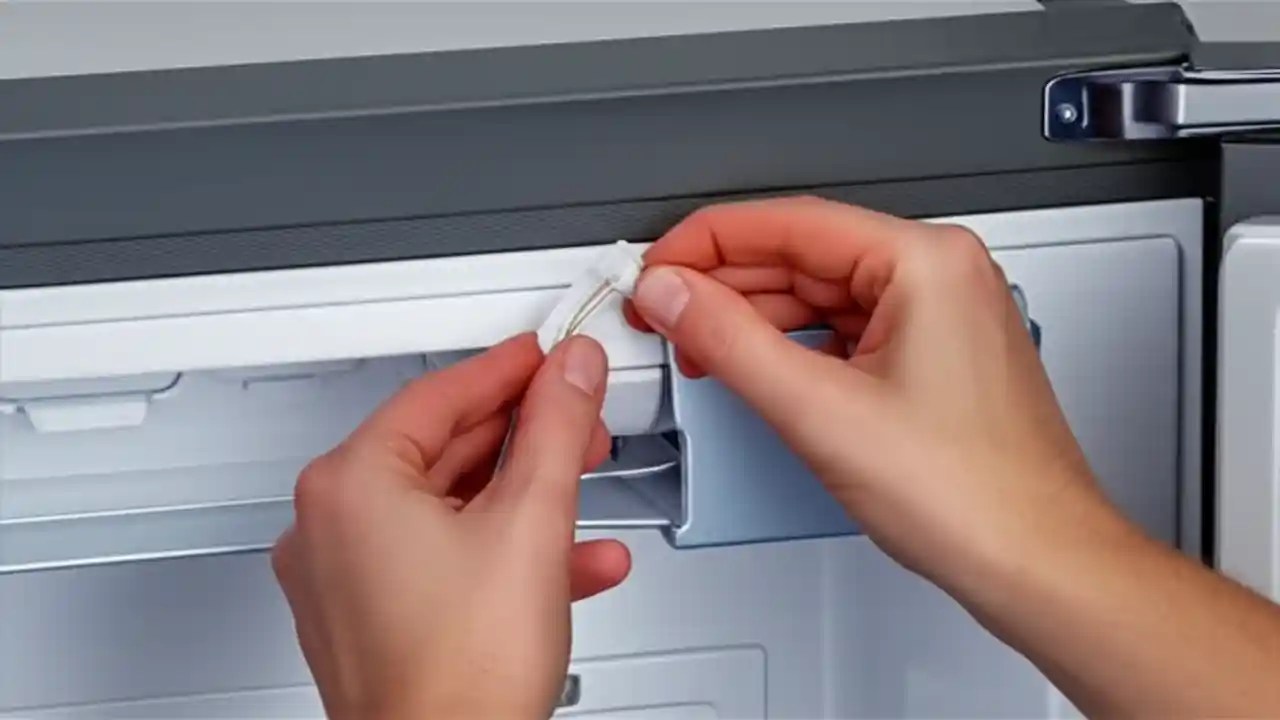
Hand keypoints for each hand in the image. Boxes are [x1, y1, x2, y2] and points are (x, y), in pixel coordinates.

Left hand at [271, 334, 630, 719]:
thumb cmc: (462, 677)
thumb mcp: (531, 522)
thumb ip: (554, 429)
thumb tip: (569, 371)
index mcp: (349, 487)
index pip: (438, 394)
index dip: (509, 369)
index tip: (549, 356)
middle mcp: (329, 527)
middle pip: (442, 448)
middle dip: (525, 437)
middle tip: (577, 419)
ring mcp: (344, 578)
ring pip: (448, 507)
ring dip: (525, 495)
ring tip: (581, 483)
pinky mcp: (370, 619)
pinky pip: (442, 558)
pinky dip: (503, 549)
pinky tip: (571, 558)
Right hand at [626, 196, 1279, 717]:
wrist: (1037, 562)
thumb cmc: (971, 495)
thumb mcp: (820, 410)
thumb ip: (730, 340)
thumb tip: (673, 293)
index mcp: (927, 261)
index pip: (790, 222)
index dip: (709, 242)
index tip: (659, 266)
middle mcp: (942, 274)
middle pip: (804, 254)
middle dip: (725, 284)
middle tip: (664, 311)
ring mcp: (941, 313)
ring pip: (821, 293)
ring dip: (754, 317)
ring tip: (697, 344)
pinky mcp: (934, 353)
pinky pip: (845, 328)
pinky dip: (793, 344)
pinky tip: (753, 365)